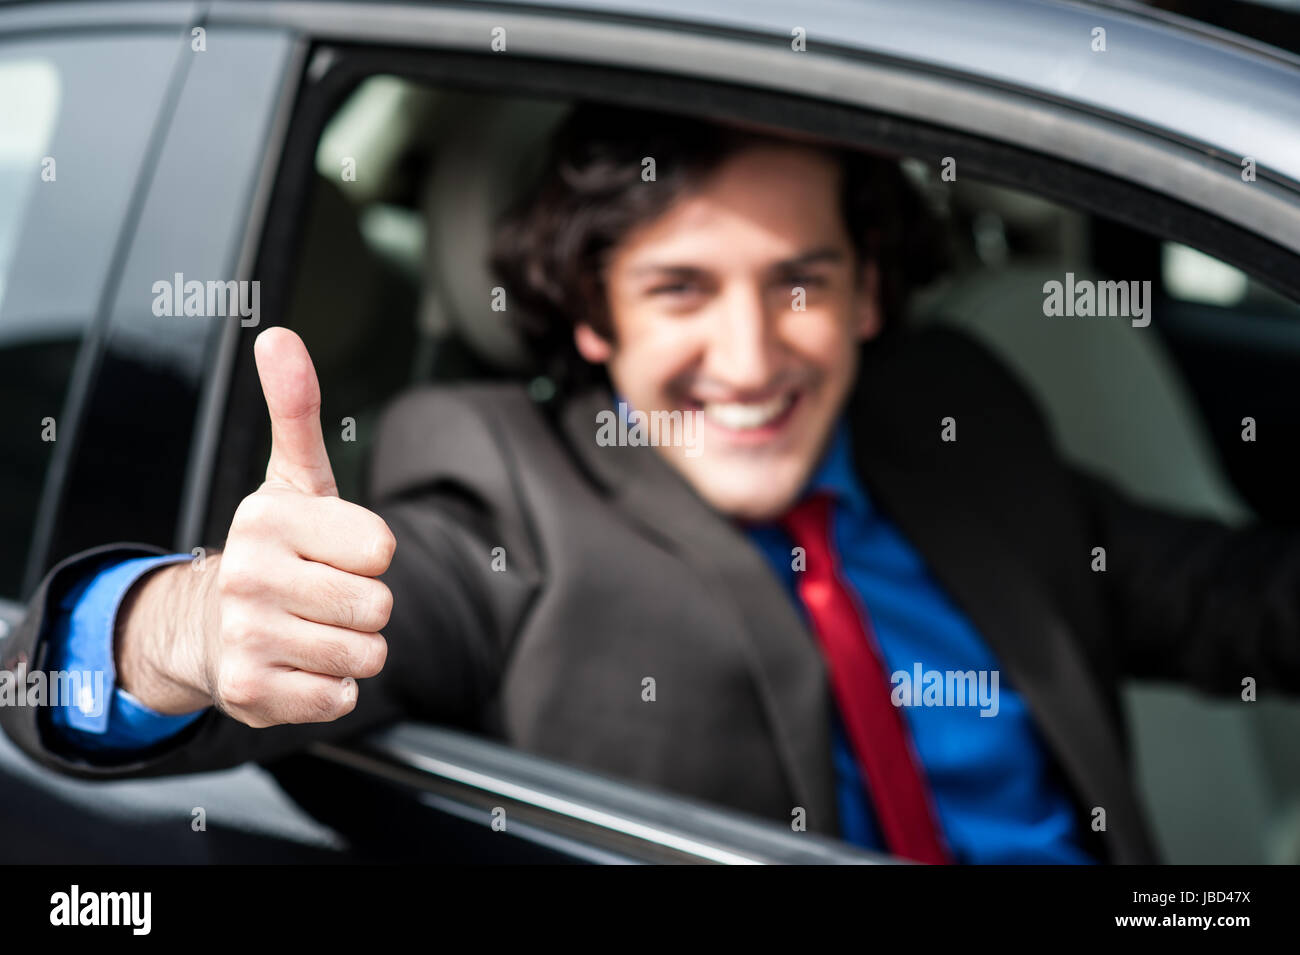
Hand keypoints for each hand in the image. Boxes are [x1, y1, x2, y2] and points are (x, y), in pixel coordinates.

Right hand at [117, 328, 394, 725]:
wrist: (206, 627)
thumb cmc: (274, 550)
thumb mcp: (292, 478)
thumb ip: (295, 408)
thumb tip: (279, 334)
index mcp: (270, 518)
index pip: (381, 548)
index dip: (369, 554)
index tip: (333, 551)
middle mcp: (250, 575)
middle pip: (378, 606)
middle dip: (365, 606)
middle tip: (322, 596)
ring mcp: (247, 635)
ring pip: (367, 654)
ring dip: (352, 648)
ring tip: (310, 629)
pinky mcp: (250, 691)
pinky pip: (341, 696)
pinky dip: (333, 688)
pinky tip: (299, 665)